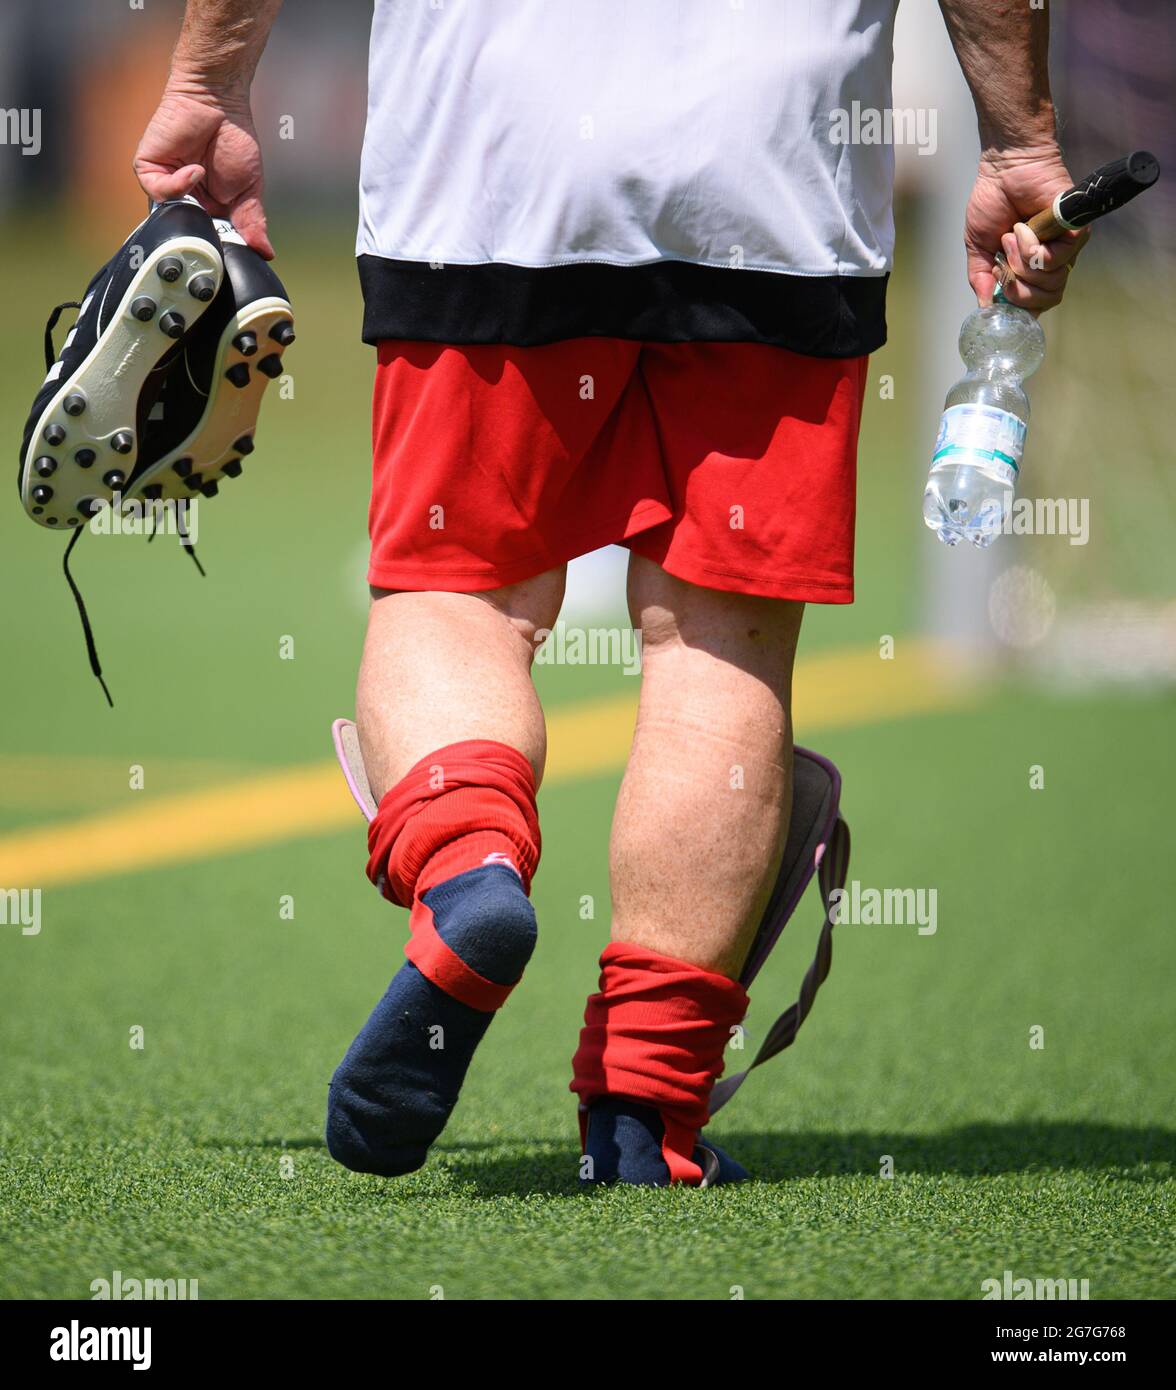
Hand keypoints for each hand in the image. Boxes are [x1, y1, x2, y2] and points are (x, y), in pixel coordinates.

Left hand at [133, 85, 272, 258]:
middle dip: (201, 230)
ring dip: (191, 206)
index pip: (207, 235)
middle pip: (186, 229)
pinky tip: (196, 171)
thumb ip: (252, 223)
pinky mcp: (149, 166)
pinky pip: (157, 190)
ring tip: (209, 186)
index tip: (229, 248)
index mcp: (208, 207)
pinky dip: (177, 185)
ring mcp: (166, 182)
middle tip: (217, 225)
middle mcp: (185, 198)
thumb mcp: (250, 191)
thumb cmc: (235, 140)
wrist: (219, 102)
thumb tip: (265, 253)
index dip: (216, 244)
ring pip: (169, 213)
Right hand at [965, 146, 1088, 312]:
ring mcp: (1066, 247)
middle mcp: (1053, 261)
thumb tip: (985, 307)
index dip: (1020, 307)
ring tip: (1011, 236)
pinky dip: (1031, 248)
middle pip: (1046, 299)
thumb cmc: (993, 201)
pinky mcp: (1075, 231)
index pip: (1038, 305)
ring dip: (1021, 262)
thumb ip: (980, 278)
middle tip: (1002, 261)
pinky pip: (1054, 260)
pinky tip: (1023, 228)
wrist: (1005, 168)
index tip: (1001, 293)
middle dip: (1017, 288)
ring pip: (1050, 281)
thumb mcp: (978, 248)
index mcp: (1032, 268)